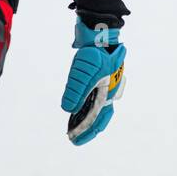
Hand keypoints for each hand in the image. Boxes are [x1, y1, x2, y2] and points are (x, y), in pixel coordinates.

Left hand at [61, 19, 125, 144]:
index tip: (73, 139)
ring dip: (86, 119)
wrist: (102, 36)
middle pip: (99, 117)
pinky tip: (78, 107)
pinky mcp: (101, 80)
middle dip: (87, 129)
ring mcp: (105, 86)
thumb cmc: (95, 54)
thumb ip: (76, 91)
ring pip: (96, 108)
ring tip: (73, 126)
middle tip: (73, 138)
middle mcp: (108, 94)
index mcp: (107, 95)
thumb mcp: (84, 73)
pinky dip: (86, 107)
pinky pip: (94, 98)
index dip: (85, 131)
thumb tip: (68, 109)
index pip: (96, 120)